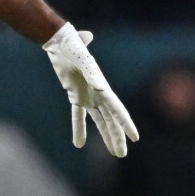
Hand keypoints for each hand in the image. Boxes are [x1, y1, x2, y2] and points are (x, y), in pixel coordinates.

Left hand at [42, 24, 138, 155]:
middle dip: (117, 136)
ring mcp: (88, 94)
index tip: (135, 138)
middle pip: (110, 119)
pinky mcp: (75, 94)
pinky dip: (79, 128)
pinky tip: (78, 144)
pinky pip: (78, 115)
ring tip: (113, 152)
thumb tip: (101, 87)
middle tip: (122, 154)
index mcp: (102, 86)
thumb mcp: (82, 59)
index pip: (117, 109)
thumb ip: (92, 73)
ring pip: (99, 120)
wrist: (59, 41)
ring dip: (105, 135)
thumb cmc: (73, 47)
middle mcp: (98, 92)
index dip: (126, 124)